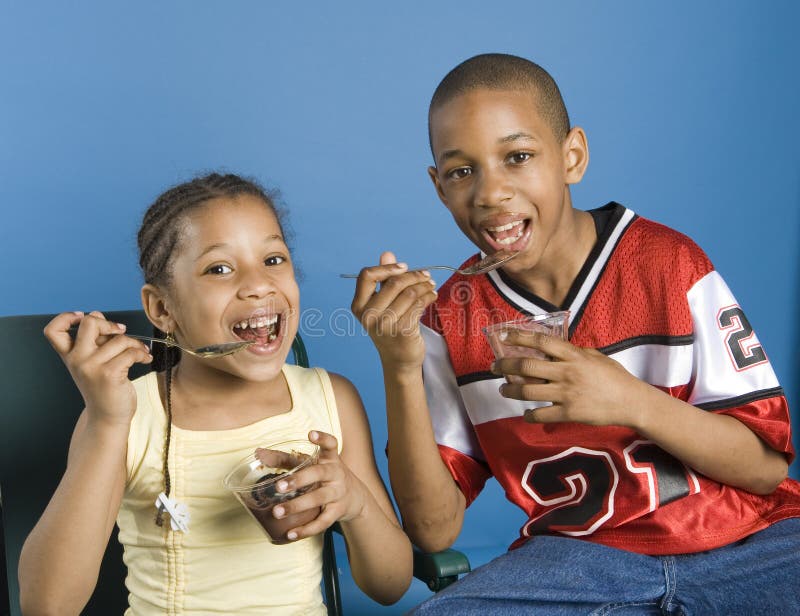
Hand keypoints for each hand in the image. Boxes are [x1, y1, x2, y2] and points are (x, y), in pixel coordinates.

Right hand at [43, 311, 152, 426]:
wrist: (108, 417)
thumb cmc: (104, 387)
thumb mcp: (93, 362)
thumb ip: (94, 339)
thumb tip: (96, 313)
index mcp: (70, 355)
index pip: (53, 331)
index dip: (66, 317)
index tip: (82, 317)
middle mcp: (77, 360)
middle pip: (90, 323)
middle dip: (109, 323)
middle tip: (120, 332)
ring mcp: (91, 367)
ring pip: (119, 339)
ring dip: (135, 343)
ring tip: (140, 352)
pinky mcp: (109, 375)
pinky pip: (131, 352)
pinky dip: (142, 354)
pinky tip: (145, 360)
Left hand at [270, 431, 367, 540]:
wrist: (355, 497)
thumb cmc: (324, 476)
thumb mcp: (311, 465)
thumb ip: (284, 459)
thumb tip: (258, 453)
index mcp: (329, 459)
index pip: (330, 444)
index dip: (322, 438)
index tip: (311, 434)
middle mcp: (336, 474)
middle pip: (319, 473)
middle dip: (299, 479)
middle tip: (279, 487)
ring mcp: (338, 493)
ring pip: (318, 498)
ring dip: (297, 505)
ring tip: (277, 512)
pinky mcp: (338, 512)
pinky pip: (322, 522)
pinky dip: (306, 529)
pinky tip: (290, 534)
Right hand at [350, 251, 436, 369]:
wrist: (399, 360)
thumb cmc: (391, 328)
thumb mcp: (383, 304)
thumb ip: (384, 279)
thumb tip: (386, 254)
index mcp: (359, 306)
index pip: (367, 276)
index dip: (387, 267)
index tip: (403, 267)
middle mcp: (369, 315)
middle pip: (394, 283)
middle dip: (414, 276)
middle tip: (426, 275)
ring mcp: (385, 325)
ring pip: (409, 293)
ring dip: (424, 286)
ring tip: (431, 286)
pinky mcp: (402, 331)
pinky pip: (419, 305)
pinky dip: (428, 297)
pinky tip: (432, 296)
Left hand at [491, 329, 646, 426]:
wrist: (631, 402)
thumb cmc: (614, 377)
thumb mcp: (595, 356)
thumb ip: (574, 352)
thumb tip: (555, 349)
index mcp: (573, 355)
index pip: (541, 342)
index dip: (519, 337)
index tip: (503, 335)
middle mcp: (567, 372)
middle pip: (527, 367)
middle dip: (505, 366)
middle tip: (494, 367)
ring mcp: (567, 393)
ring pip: (528, 392)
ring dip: (511, 391)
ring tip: (504, 389)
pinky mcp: (569, 413)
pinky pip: (541, 414)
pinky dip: (529, 415)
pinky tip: (526, 414)